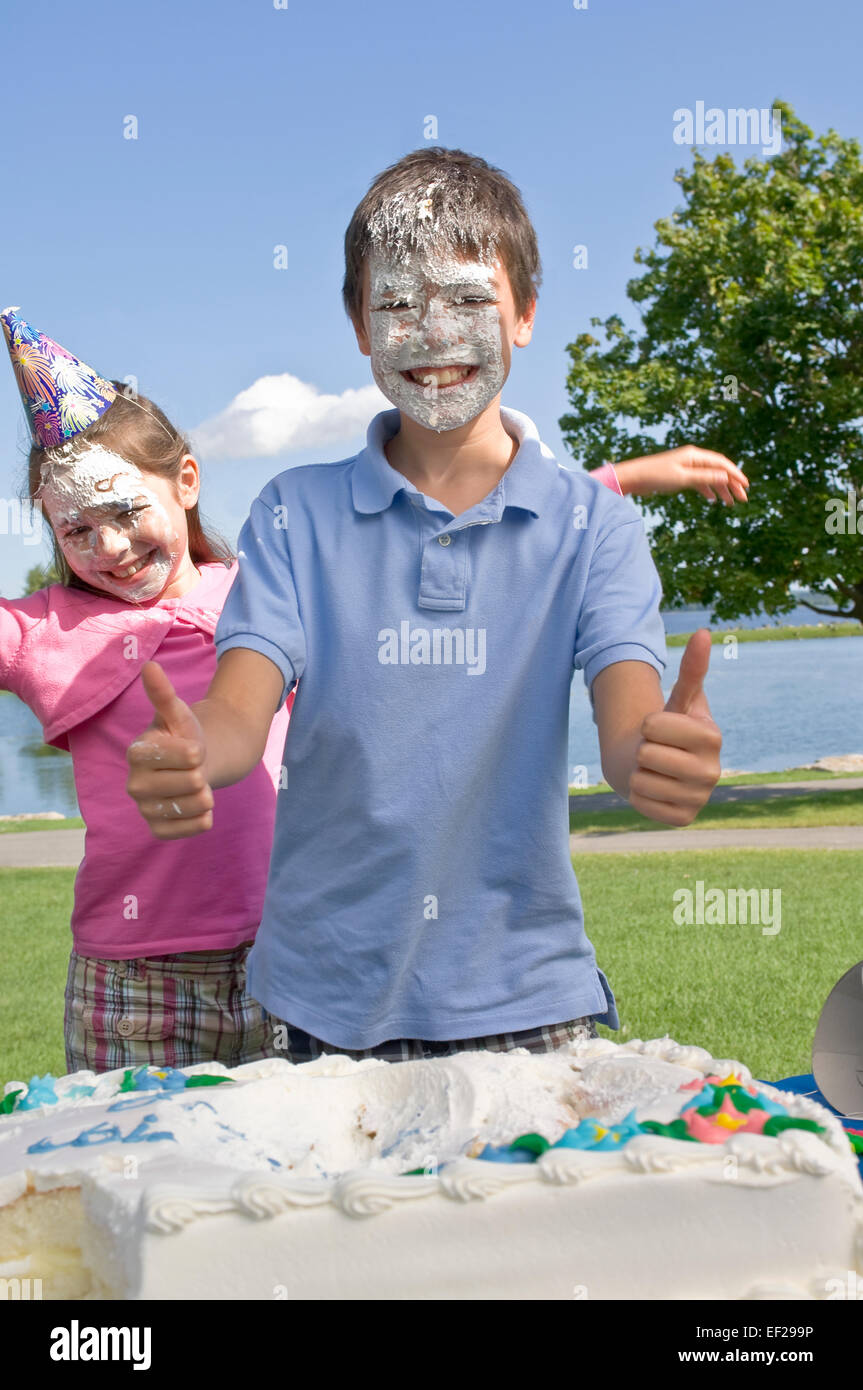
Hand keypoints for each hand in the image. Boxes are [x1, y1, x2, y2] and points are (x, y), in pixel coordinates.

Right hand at [126, 661, 213, 838]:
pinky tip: (200, 807)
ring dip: (203, 796)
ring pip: (189, 807)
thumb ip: (163, 693)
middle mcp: (133, 784)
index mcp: (136, 752)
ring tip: (199, 786)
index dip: (193, 751)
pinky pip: (187, 830)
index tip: (193, 747)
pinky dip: (201, 820)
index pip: (179, 756)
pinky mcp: (156, 828)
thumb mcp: (178, 713)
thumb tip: (149, 666)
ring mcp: (144, 808)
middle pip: (189, 783)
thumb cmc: (183, 735)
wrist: (192, 765)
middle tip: (194, 768)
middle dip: (200, 773)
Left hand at [615, 446, 748, 503]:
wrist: (634, 478)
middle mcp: (693, 459)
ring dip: (721, 489)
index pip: (721, 463)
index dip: (735, 474)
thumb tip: (725, 476)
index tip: (746, 486)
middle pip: (718, 470)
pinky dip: (707, 490)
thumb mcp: (682, 478)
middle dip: (731, 484)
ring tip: (730, 503)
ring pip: (709, 477)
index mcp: (695, 455)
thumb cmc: (656, 476)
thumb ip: (704, 477)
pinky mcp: (680, 475)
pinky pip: (699, 482)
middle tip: (742, 499)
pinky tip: (713, 500)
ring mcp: (687, 467)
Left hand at [628, 629, 720, 825]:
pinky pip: (642, 804)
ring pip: (640, 781)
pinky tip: (654, 789)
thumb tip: (702, 632)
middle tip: (654, 751)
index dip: (647, 724)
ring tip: (654, 770)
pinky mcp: (683, 819)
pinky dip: (639, 796)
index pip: (653, 725)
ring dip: (639, 774)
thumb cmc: (667, 728)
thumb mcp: (677, 699)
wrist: (655, 766)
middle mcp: (713, 771)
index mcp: (712, 736)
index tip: (658, 728)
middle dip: (641, 750)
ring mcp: (700, 798)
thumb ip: (691, 669)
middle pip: (646, 754)